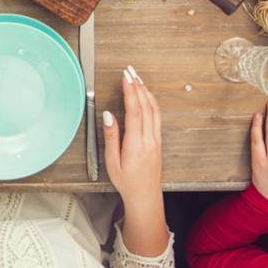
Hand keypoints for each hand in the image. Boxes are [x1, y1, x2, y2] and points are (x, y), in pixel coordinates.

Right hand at [103, 66, 161, 204]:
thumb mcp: (112, 162)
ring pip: (153, 109)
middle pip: (146, 106)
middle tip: (129, 71)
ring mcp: (156, 139)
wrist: (145, 196)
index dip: (130, 92)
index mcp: (136, 144)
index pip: (135, 112)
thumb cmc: (127, 182)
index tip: (125, 78)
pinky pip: (157, 116)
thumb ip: (111, 137)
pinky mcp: (158, 140)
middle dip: (137, 86)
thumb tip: (109, 116)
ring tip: (137, 78)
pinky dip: (151, 101)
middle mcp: (149, 139)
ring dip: (145, 91)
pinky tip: (146, 95)